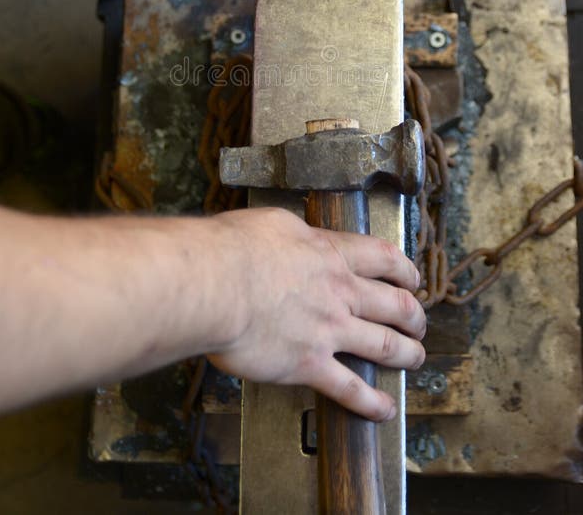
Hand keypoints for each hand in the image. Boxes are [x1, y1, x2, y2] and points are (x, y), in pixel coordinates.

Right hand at [209, 207, 424, 421]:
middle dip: (414, 316)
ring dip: (407, 354)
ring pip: (385, 345)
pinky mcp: (309, 365)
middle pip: (396, 305)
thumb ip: (296, 233)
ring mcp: (328, 331)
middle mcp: (339, 292)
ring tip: (415, 358)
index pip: (384, 258)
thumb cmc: (233, 249)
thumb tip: (297, 235)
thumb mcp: (273, 223)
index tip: (412, 278)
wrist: (215, 285)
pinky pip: (350, 389)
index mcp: (331, 255)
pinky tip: (384, 409)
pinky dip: (371, 402)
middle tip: (418, 322)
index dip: (405, 270)